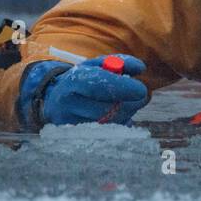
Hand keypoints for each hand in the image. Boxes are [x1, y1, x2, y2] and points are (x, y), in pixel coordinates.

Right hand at [28, 54, 148, 125]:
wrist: (56, 101)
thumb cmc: (84, 80)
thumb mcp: (97, 65)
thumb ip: (121, 62)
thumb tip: (140, 68)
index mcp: (73, 81)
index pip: (98, 86)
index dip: (123, 88)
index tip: (142, 89)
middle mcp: (68, 104)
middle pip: (107, 110)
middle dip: (131, 104)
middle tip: (144, 96)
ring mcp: (71, 124)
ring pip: (111, 123)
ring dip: (127, 113)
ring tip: (125, 102)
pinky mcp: (77, 138)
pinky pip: (109, 134)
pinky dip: (120, 123)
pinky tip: (116, 115)